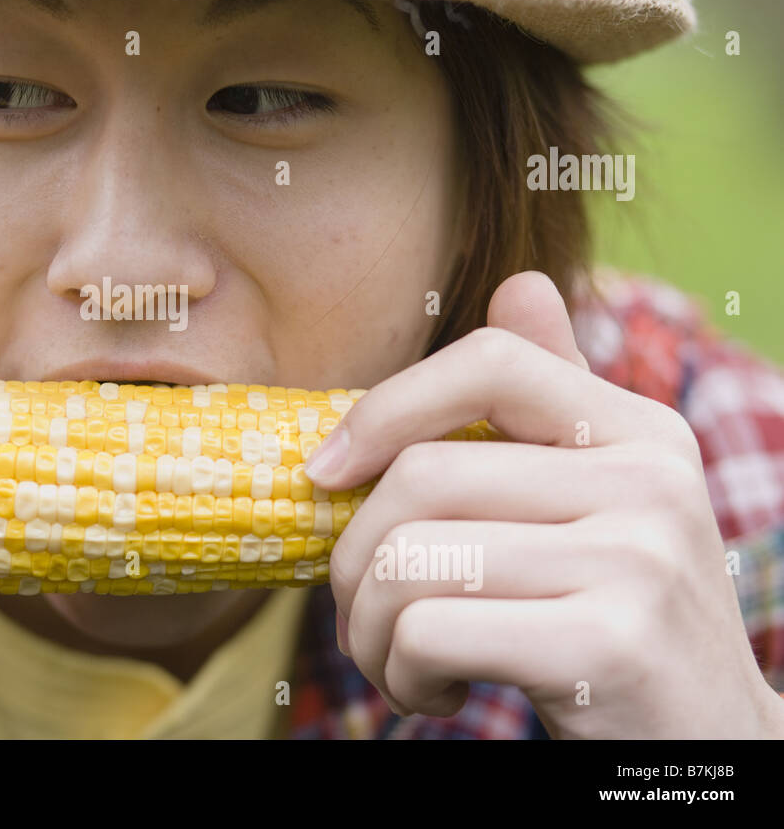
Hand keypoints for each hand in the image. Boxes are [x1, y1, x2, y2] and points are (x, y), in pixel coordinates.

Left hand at [307, 271, 783, 737]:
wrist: (707, 749)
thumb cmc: (620, 618)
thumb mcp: (602, 501)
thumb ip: (553, 399)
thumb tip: (519, 284)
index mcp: (636, 430)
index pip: (488, 360)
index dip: (384, 407)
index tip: (326, 471)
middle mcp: (647, 481)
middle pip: (422, 477)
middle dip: (353, 559)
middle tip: (361, 611)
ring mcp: (637, 561)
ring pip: (411, 561)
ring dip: (370, 631)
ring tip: (396, 661)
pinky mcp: (607, 645)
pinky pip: (430, 631)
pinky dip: (400, 674)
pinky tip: (432, 692)